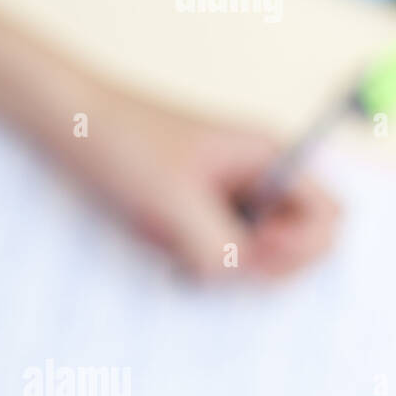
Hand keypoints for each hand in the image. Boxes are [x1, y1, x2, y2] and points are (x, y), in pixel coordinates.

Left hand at [61, 86, 341, 279]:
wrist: (67, 119)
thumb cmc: (120, 140)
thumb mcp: (172, 198)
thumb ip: (217, 244)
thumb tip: (239, 275)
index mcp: (269, 157)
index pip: (329, 219)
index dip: (302, 248)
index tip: (254, 251)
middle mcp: (257, 175)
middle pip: (296, 243)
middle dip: (261, 262)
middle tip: (208, 259)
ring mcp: (226, 194)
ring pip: (250, 252)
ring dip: (221, 261)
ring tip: (175, 245)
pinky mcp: (194, 209)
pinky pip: (213, 248)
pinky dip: (194, 257)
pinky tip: (160, 243)